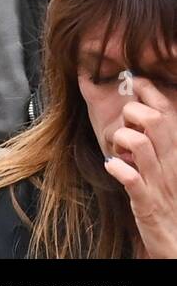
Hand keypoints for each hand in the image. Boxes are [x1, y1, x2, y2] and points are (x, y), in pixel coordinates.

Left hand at [104, 77, 176, 257]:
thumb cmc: (168, 199)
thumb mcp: (165, 165)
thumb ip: (153, 140)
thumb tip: (135, 112)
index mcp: (175, 151)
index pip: (165, 111)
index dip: (147, 91)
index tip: (132, 83)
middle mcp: (170, 162)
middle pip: (153, 120)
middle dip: (131, 113)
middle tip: (124, 126)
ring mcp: (158, 181)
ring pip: (139, 143)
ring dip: (121, 139)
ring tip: (118, 150)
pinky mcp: (146, 202)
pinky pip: (132, 178)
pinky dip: (118, 169)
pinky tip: (114, 168)